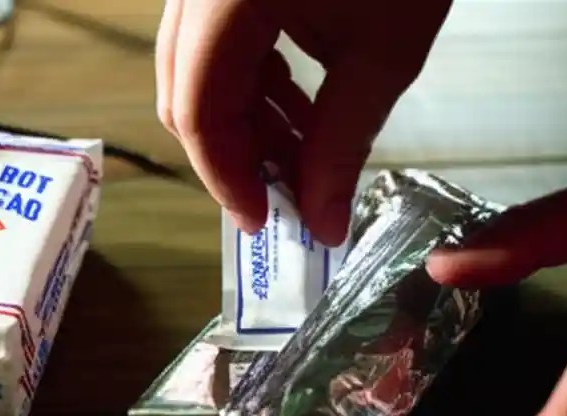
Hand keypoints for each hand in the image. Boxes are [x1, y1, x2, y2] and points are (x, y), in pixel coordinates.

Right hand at [154, 0, 453, 245]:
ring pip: (196, 71)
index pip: (198, 110)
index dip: (228, 177)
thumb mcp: (384, 51)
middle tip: (284, 198)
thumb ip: (341, 144)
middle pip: (183, 93)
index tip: (268, 224)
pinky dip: (250, 84)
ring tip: (303, 158)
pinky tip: (298, 108)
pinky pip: (215, 41)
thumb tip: (322, 224)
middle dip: (233, 155)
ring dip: (243, 124)